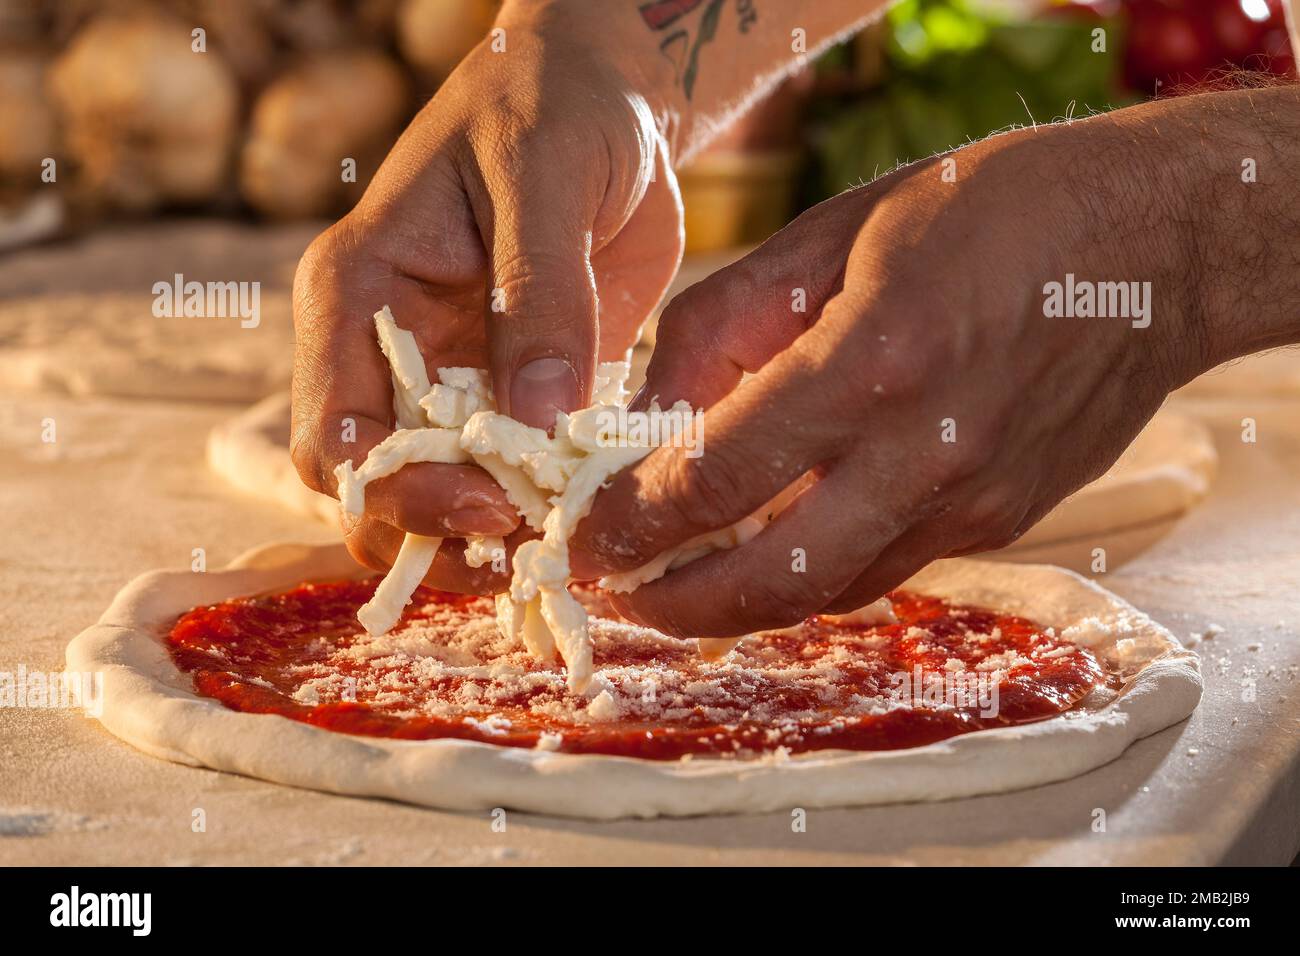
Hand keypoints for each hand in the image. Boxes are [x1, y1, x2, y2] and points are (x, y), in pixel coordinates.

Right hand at [290, 4, 684, 592]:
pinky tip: (590, 517)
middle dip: (441, 534)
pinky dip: (541, 510)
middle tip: (533, 541)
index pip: (335, 438)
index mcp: (358, 295)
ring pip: (437, 503)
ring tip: (563, 543)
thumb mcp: (545, 179)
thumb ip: (538, 293)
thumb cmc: (554, 109)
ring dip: (490, 540)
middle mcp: (388, 352)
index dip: (399, 492)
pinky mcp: (514, 395)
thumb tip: (538, 417)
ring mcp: (450, 381)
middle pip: (376, 494)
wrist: (606, 103)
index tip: (491, 504)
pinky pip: (511, 478)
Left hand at [571, 103, 1216, 636]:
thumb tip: (648, 412)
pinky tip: (772, 553)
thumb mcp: (831, 233)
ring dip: (739, 606)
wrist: (1155, 247)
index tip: (581, 540)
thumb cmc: (987, 214)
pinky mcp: (1002, 520)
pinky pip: (884, 568)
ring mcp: (974, 501)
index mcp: (871, 359)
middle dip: (674, 605)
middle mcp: (925, 451)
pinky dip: (813, 575)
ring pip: (829, 593)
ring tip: (676, 590)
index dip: (631, 523)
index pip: (716, 476)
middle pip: (771, 579)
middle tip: (616, 596)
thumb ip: (724, 326)